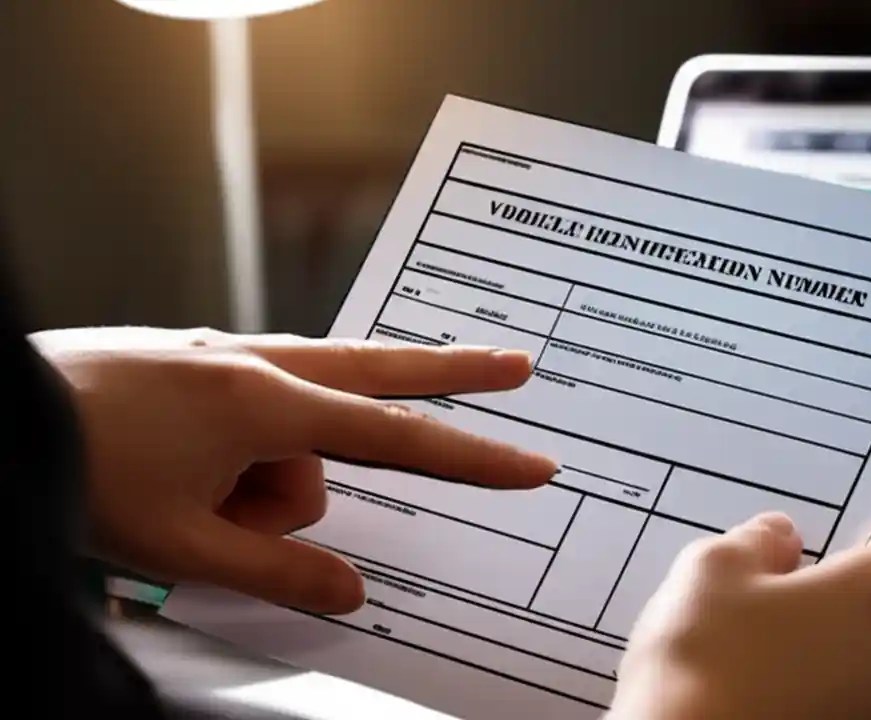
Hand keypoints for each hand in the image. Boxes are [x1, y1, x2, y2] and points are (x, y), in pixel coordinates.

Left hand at [31, 327, 556, 613]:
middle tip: (518, 365)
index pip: (394, 436)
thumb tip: (350, 590)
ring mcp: (224, 357)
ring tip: (198, 508)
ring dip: (274, 477)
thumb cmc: (75, 466)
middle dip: (454, 370)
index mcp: (263, 404)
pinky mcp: (198, 364)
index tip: (530, 464)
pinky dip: (261, 443)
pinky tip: (219, 469)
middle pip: (380, 369)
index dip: (471, 457)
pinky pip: (262, 402)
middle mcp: (254, 364)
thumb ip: (276, 570)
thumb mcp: (178, 543)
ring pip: (301, 416)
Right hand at [609, 513, 870, 719]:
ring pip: (851, 659)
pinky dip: (800, 687)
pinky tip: (746, 686)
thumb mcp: (711, 569)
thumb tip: (777, 539)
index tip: (829, 544)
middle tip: (761, 597)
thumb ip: (756, 541)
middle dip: (826, 600)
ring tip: (742, 648)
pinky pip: (833, 699)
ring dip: (810, 647)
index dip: (868, 541)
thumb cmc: (703, 669)